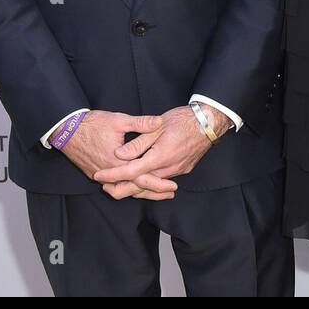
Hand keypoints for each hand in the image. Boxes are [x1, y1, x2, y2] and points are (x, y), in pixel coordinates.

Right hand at [59, 110, 175, 198]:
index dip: (159, 184)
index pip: (142, 178)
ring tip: (159, 193)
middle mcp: (108, 174)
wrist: (66, 129)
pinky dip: (129, 188)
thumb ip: (141, 123)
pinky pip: (115, 186)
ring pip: (124, 190)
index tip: (173, 186)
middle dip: (154, 193)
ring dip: (141, 192)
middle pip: (134, 189)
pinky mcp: (95, 175)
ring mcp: (100, 176)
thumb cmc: (92, 124)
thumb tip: (160, 122)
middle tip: (171, 193)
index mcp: (117, 163)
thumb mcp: (119, 120)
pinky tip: (138, 186)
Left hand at [93, 105, 230, 199]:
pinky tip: (142, 178)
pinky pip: (162, 179)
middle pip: (140, 185)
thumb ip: (138, 143)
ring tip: (118, 184)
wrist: (209, 121)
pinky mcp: (184, 169)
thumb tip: (120, 154)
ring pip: (152, 184)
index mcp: (159, 157)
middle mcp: (168, 168)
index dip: (112, 174)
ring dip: (134, 186)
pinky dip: (149, 182)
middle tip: (104, 187)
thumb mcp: (157, 127)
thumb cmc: (183, 119)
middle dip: (121, 188)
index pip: (130, 171)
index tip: (98, 175)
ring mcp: (178, 170)